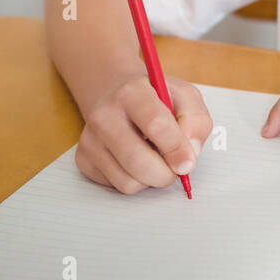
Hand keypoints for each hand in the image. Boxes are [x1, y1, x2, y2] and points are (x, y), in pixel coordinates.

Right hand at [75, 75, 212, 193]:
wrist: (114, 93)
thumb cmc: (154, 97)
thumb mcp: (184, 95)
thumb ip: (195, 120)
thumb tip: (190, 154)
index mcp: (132, 92)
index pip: (155, 124)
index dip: (176, 148)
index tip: (188, 163)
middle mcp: (105, 116)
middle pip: (137, 161)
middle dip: (165, 174)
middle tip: (176, 168)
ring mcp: (90, 139)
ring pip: (128, 181)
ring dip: (151, 179)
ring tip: (155, 158)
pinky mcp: (84, 159)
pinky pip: (116, 186)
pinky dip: (135, 180)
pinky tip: (136, 160)